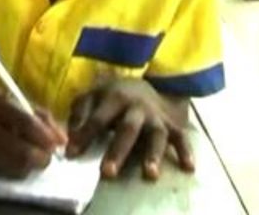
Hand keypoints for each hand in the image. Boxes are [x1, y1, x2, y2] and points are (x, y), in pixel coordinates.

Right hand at [0, 86, 66, 176]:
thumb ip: (28, 110)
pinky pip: (2, 172)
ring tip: (29, 153)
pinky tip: (8, 155)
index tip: (60, 143)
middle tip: (48, 153)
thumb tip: (59, 134)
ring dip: (29, 164)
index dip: (47, 135)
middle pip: (24, 154)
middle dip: (43, 158)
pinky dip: (12, 166)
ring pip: (16, 169)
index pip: (26, 123)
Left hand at [67, 78, 193, 180]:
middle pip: (128, 129)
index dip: (84, 136)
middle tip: (107, 172)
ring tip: (150, 174)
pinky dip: (186, 152)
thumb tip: (70, 137)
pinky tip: (188, 167)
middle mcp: (138, 108)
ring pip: (156, 135)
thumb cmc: (114, 96)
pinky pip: (182, 138)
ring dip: (153, 154)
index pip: (97, 119)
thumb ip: (80, 113)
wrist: (147, 85)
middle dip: (117, 151)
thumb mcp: (93, 96)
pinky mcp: (174, 126)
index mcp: (115, 98)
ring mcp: (157, 117)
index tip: (72, 154)